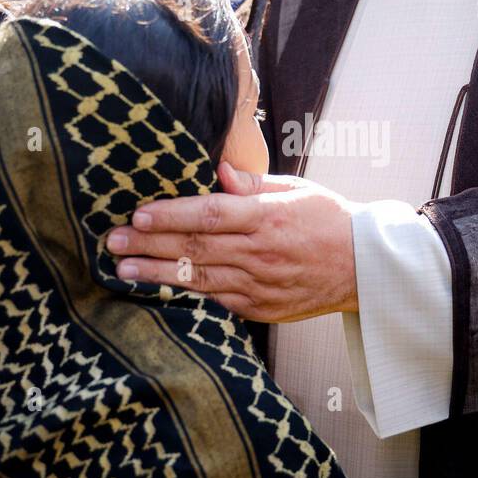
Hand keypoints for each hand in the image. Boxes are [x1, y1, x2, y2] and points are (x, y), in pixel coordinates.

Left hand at [105, 161, 359, 322]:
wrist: (364, 268)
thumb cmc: (328, 220)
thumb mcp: (297, 188)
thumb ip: (253, 183)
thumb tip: (218, 169)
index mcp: (269, 217)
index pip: (211, 214)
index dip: (172, 215)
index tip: (138, 214)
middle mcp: (261, 253)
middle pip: (195, 248)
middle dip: (149, 244)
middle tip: (113, 241)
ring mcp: (259, 285)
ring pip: (198, 279)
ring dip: (156, 274)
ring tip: (122, 269)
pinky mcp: (260, 308)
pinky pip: (216, 299)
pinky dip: (185, 292)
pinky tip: (157, 287)